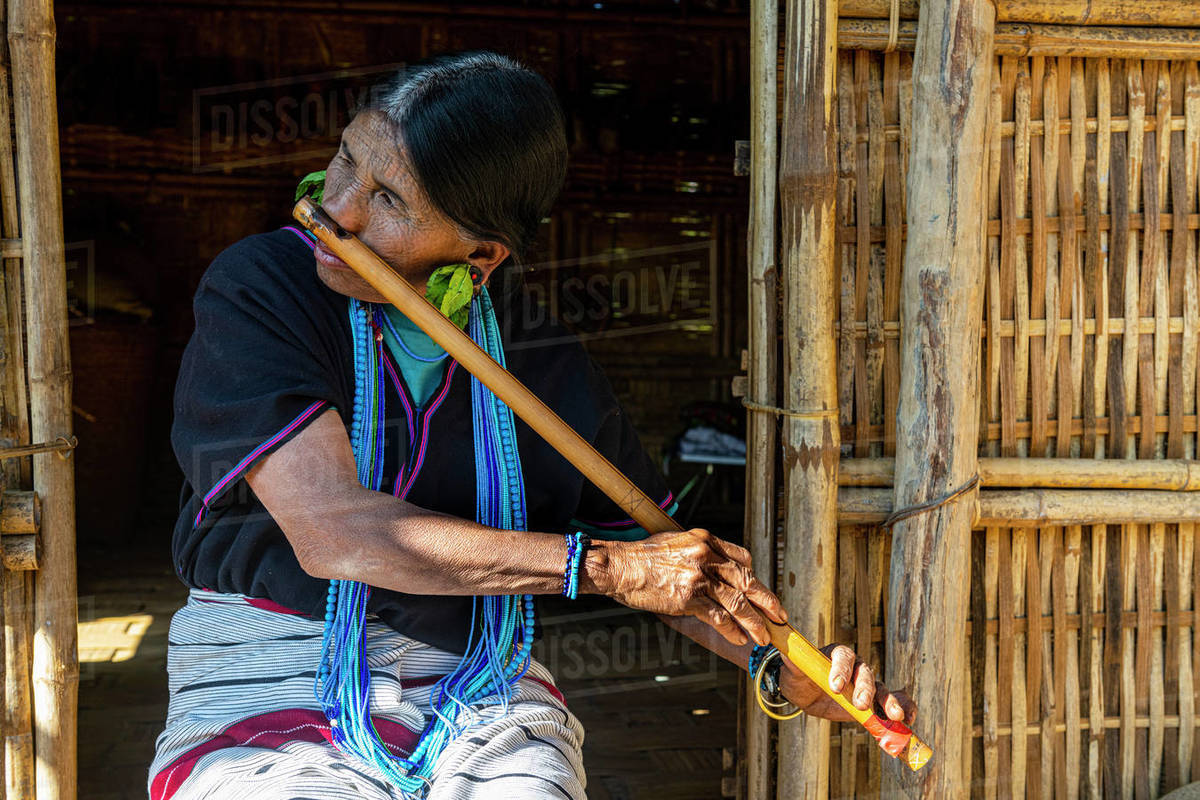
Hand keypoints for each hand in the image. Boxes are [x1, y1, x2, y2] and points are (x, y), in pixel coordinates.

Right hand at [587, 529, 785, 646]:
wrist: (621, 566)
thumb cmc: (643, 557)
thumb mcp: (675, 543)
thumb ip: (698, 554)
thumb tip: (713, 571)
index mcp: (705, 540)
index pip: (742, 558)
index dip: (754, 577)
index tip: (761, 591)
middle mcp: (706, 555)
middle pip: (746, 580)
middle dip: (767, 601)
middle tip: (780, 616)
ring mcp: (699, 576)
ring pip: (737, 602)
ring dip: (754, 622)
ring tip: (763, 636)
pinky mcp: (689, 597)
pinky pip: (718, 616)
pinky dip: (731, 629)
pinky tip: (739, 638)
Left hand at [778, 644, 915, 734]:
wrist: (808, 691)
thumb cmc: (801, 675)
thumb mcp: (794, 668)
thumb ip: (793, 660)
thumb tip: (785, 650)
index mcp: (838, 654)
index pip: (844, 657)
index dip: (841, 669)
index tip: (835, 686)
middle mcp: (857, 668)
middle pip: (866, 674)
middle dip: (865, 689)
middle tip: (861, 704)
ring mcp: (867, 685)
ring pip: (883, 690)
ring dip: (891, 702)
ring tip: (896, 716)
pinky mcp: (873, 703)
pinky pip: (893, 703)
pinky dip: (904, 710)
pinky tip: (908, 722)